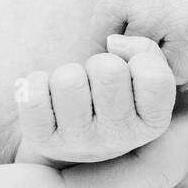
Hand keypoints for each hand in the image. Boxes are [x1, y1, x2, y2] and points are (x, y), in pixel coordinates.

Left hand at [15, 34, 175, 166]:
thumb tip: (112, 42)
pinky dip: (35, 84)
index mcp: (152, 124)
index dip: (139, 61)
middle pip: (108, 70)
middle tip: (96, 82)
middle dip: (98, 63)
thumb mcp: (143, 80)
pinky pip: (33, 95)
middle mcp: (119, 139)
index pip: (154, 77)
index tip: (130, 72)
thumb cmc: (114, 99)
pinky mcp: (43, 141)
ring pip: (68, 79)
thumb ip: (146, 53)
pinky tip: (47, 96)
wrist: (73, 145)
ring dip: (67, 74)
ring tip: (72, 91)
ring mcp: (80, 143)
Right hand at [91, 0, 187, 88]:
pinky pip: (105, 48)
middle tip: (167, 37)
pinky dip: (108, 44)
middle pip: (175, 76)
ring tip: (144, 29)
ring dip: (138, 55)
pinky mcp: (113, 4)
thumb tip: (175, 95)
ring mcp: (148, 13)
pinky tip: (120, 26)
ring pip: (139, 68)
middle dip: (170, 62)